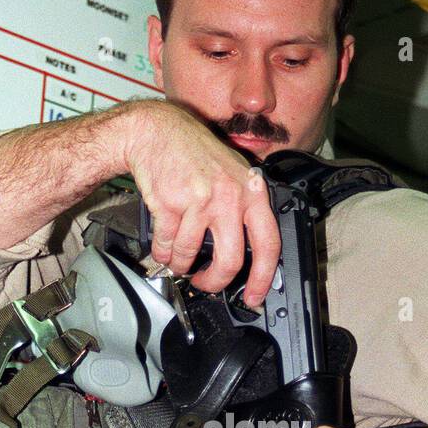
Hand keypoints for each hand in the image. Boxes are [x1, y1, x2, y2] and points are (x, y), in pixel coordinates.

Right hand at [122, 101, 280, 306]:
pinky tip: (163, 244)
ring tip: (178, 258)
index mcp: (251, 193)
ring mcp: (199, 200)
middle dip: (214, 282)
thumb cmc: (197, 155)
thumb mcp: (235, 175)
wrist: (158, 130)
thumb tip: (250, 256)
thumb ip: (245, 210)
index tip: (253, 297)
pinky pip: (165, 245)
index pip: (269, 244)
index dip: (262, 278)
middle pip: (229, 261)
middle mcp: (229, 197)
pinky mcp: (170, 203)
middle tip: (205, 283)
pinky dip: (161, 252)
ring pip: (190, 256)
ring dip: (180, 265)